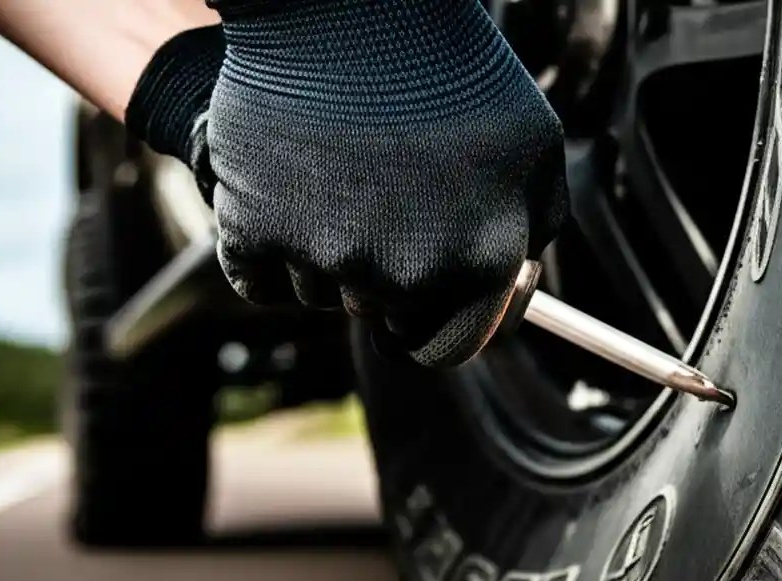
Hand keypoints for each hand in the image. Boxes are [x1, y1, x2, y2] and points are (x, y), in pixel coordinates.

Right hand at [203, 0, 567, 366]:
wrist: (343, 7)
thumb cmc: (446, 69)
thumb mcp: (530, 147)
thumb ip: (528, 228)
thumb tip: (511, 285)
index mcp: (480, 263)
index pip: (451, 346)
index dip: (438, 323)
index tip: (427, 300)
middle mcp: (404, 276)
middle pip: (383, 321)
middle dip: (383, 280)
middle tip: (381, 207)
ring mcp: (324, 258)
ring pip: (320, 295)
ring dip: (324, 253)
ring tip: (337, 173)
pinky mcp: (252, 233)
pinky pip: (258, 281)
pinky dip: (265, 248)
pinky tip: (285, 190)